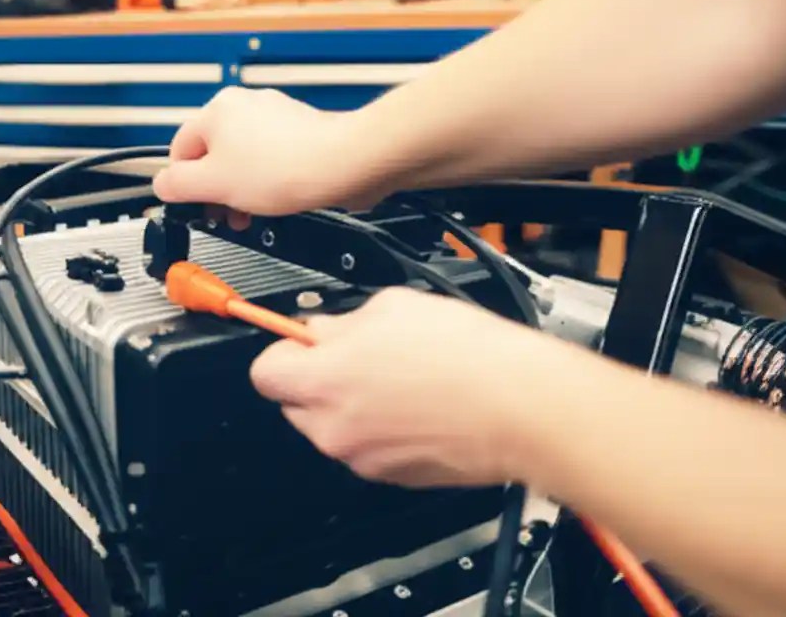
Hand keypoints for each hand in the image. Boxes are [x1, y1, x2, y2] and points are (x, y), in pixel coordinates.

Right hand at [152, 87, 391, 220]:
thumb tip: (162, 186)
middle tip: (223, 215)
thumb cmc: (284, 168)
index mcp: (216, 111)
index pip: (179, 150)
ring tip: (250, 213)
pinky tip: (276, 199)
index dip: (182, 185)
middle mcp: (244, 106)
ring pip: (241, 158)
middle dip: (215, 190)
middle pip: (212, 154)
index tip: (192, 207)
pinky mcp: (299, 132)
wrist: (342, 164)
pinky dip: (266, 181)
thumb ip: (178, 185)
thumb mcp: (213, 185)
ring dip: (240, 189)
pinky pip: (270, 159)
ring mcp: (274, 117)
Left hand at [250, 287, 565, 487]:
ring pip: (334, 428)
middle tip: (361, 355)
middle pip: (295, 404)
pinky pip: (369, 449)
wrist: (521, 408)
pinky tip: (420, 404)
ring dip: (353, 405)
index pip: (263, 373)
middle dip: (319, 379)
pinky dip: (384, 430)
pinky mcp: (394, 478)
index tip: (302, 343)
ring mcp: (363, 459)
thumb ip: (342, 322)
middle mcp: (334, 429)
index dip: (285, 352)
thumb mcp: (393, 307)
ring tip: (401, 378)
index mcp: (323, 382)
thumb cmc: (467, 357)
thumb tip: (325, 330)